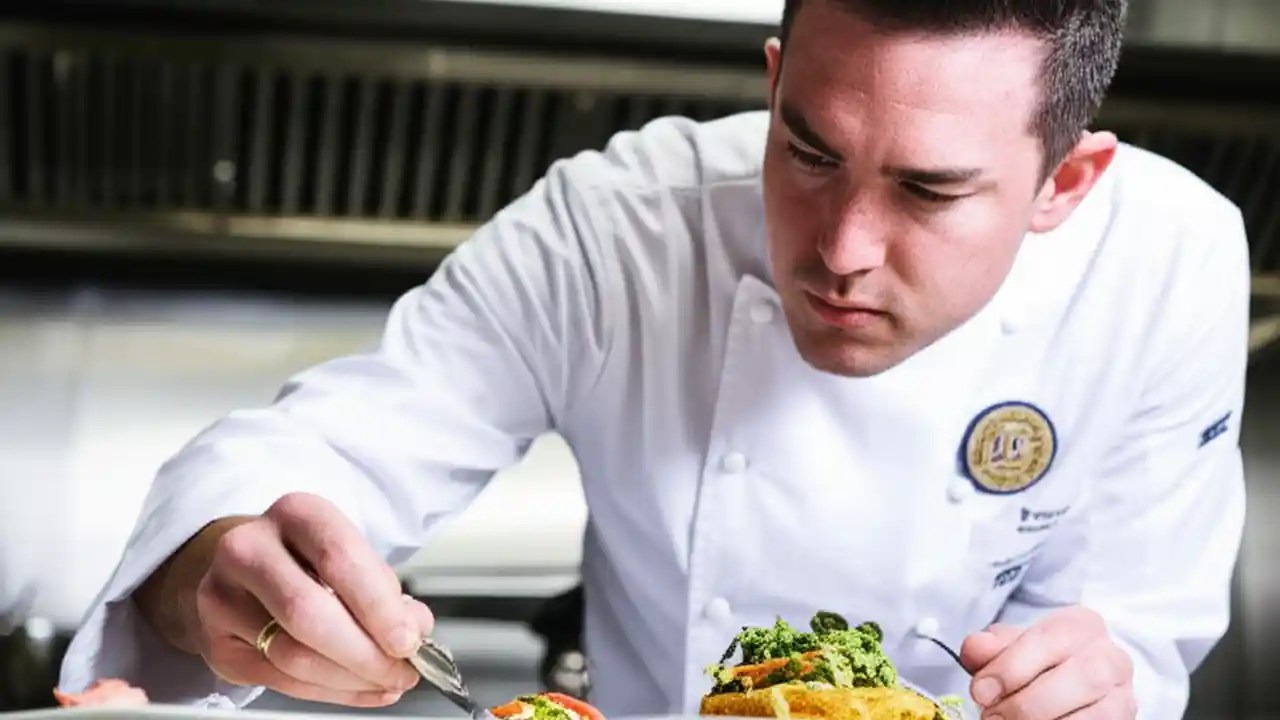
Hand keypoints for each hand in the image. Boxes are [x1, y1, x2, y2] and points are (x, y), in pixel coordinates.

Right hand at [140, 492, 430, 706]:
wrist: (242, 569)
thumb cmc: (306, 560)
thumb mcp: (350, 555)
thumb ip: (385, 591)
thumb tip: (413, 629)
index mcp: (295, 513)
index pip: (339, 559)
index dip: (378, 607)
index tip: (408, 639)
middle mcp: (249, 548)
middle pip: (308, 612)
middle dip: (364, 652)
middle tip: (400, 670)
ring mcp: (222, 597)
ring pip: (291, 654)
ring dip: (349, 678)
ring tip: (385, 682)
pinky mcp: (215, 643)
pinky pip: (278, 679)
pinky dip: (328, 691)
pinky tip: (357, 688)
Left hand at [959, 607, 1135, 718]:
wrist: (1059, 686)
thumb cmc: (1033, 663)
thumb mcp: (1009, 649)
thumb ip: (991, 646)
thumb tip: (976, 647)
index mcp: (1082, 625)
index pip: (1053, 637)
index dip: (1014, 665)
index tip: (981, 690)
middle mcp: (1111, 656)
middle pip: (1083, 675)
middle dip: (1030, 701)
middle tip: (992, 716)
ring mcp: (1123, 693)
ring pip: (1099, 711)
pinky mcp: (1124, 719)